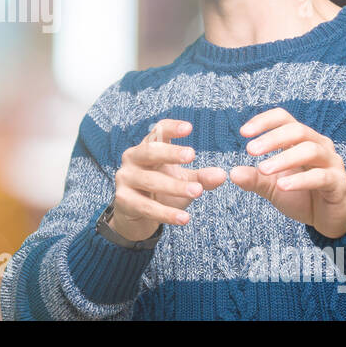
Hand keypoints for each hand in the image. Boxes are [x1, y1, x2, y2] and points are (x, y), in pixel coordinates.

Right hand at [109, 119, 229, 240]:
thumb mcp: (183, 182)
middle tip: (192, 155)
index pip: (157, 132)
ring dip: (175, 187)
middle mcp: (133, 159)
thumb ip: (201, 178)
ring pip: (151, 181)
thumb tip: (222, 175)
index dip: (171, 128)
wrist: (137, 217)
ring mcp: (125, 179)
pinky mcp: (123, 200)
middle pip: (150, 151)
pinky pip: (146, 206)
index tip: (189, 128)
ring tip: (198, 192)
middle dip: (171, 153)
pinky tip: (184, 218)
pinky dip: (166, 213)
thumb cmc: (161, 192)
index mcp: (148, 148)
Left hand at [227, 107, 345, 238]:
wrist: (327, 220)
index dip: (264, 121)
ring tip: (263, 169)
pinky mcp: (338, 184)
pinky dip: (300, 180)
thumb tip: (232, 172)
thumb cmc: (301, 196)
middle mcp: (319, 146)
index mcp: (302, 140)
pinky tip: (282, 186)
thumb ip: (255, 179)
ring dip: (284, 158)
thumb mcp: (272, 187)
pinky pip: (321, 177)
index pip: (284, 119)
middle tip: (250, 150)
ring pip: (310, 150)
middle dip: (272, 138)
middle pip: (297, 130)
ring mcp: (331, 163)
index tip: (243, 132)